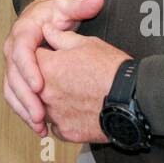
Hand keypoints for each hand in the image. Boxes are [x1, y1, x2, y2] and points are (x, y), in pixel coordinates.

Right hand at [2, 0, 103, 135]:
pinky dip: (24, 112)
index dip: (29, 70)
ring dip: (23, 109)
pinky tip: (39, 127)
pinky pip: (14, 97)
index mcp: (23, 32)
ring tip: (39, 127)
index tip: (40, 86)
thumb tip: (97, 0)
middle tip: (40, 115)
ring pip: (10, 90)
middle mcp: (12, 49)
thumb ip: (82, 5)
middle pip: (13, 76)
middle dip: (25, 98)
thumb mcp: (67, 6)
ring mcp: (12, 65)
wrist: (41, 16)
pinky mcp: (15, 77)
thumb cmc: (55, 13)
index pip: (21, 51)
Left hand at [36, 25, 130, 144]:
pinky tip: (75, 111)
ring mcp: (55, 115)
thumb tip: (48, 30)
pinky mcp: (66, 132)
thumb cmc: (112, 71)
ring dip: (50, 100)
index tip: (52, 55)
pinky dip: (62, 119)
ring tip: (71, 94)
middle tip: (64, 75)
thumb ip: (61, 37)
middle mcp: (46, 93)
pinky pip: (56, 125)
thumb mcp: (87, 44)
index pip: (31, 57)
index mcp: (48, 68)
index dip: (43, 54)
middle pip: (33, 85)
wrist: (132, 100)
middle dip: (44, 78)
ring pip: (42, 107)